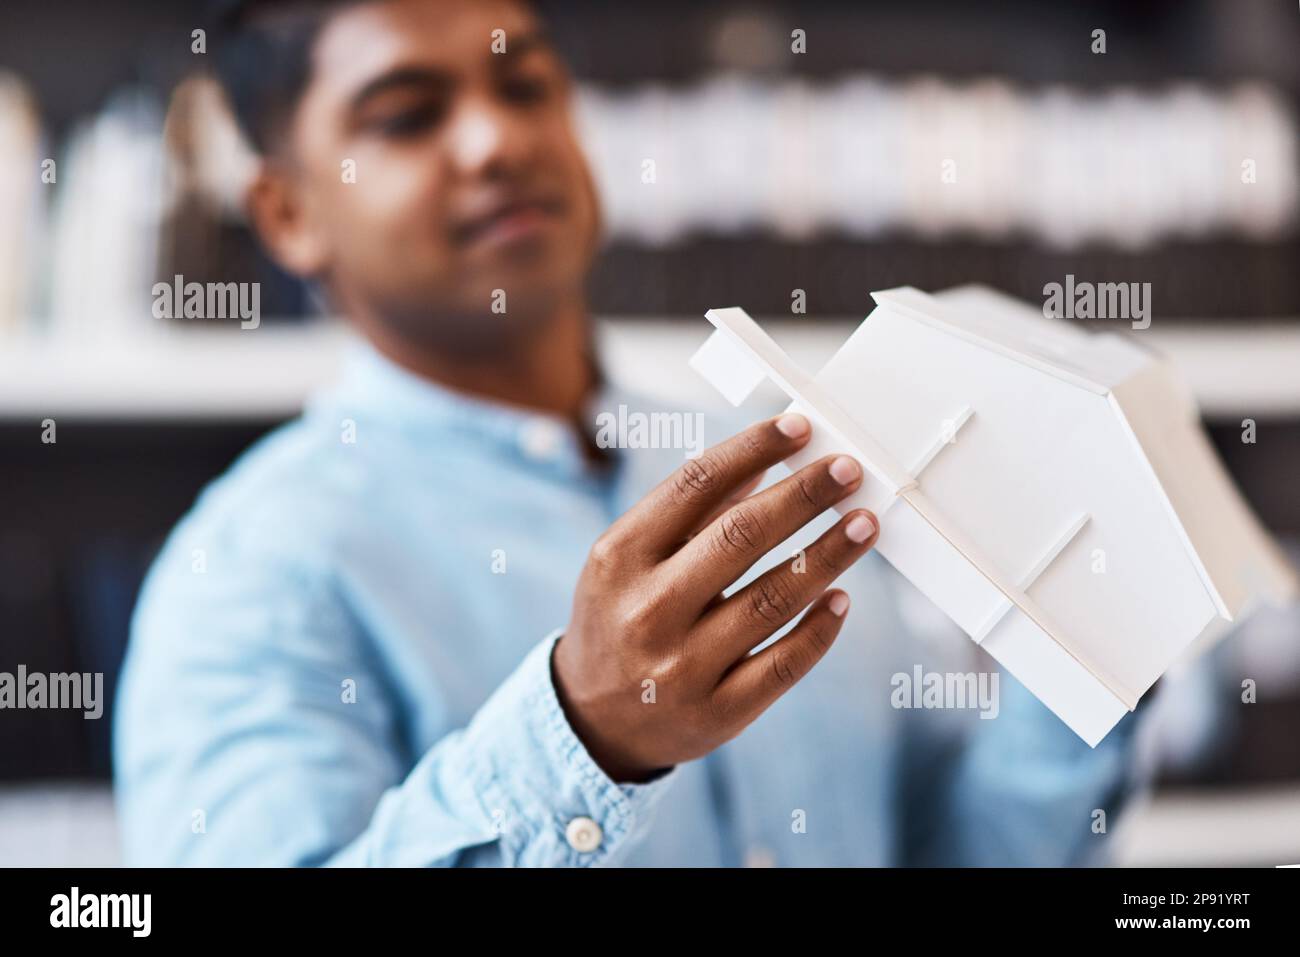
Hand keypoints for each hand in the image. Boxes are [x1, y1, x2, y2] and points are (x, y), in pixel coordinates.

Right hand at [552, 413, 878, 782]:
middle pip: (741, 537)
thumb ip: (691, 511)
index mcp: (621, 556)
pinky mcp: (716, 712)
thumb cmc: (621, 617)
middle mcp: (648, 609)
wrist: (594, 719)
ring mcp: (682, 665)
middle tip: (848, 471)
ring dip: (828, 555)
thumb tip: (764, 461)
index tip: (799, 427)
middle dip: (803, 496)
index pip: (695, 485)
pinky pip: (783, 664)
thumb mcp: (631, 558)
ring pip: (772, 599)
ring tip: (863, 525)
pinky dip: (819, 629)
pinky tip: (841, 598)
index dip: (753, 448)